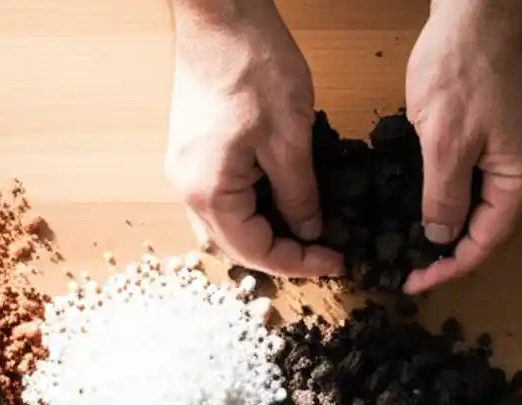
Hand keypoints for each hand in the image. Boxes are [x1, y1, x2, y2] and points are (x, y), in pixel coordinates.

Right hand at [164, 0, 340, 276]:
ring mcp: (185, 169)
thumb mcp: (290, 139)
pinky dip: (252, 209)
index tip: (335, 259)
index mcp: (208, 192)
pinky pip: (221, 198)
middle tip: (324, 250)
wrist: (219, 14)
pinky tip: (281, 201)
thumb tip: (309, 230)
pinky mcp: (192, 151)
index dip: (299, 263)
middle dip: (282, 254)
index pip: (255, 252)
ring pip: (227, 224)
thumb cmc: (250, 65)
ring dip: (264, 233)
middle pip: (236, 245)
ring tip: (306, 229)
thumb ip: (300, 195)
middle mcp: (187, 188)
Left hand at [403, 0, 521, 293]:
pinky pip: (473, 171)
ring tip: (407, 240)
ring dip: (445, 220)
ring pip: (478, 199)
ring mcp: (514, 143)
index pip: (486, 243)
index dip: (448, 268)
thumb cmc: (467, 66)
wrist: (483, 2)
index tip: (411, 282)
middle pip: (486, 226)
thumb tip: (441, 238)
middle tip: (404, 266)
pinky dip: (447, 189)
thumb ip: (443, 197)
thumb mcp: (445, 142)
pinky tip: (418, 195)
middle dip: (446, 250)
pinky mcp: (498, 123)